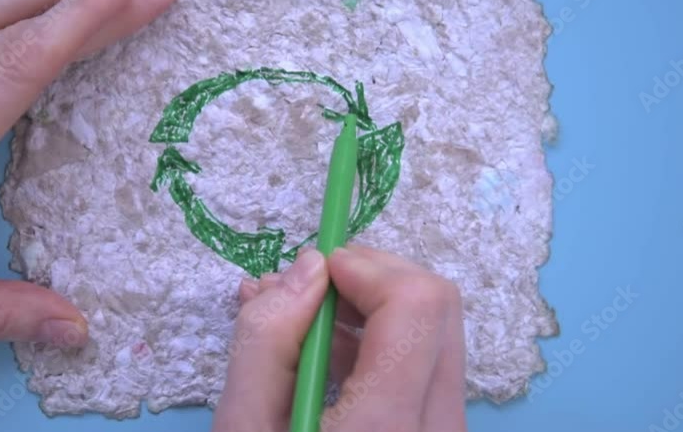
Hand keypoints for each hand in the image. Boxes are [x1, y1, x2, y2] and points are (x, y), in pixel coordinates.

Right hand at [213, 245, 467, 430]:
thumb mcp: (241, 430)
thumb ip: (267, 339)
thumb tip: (308, 268)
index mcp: (390, 428)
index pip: (418, 303)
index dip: (365, 268)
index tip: (311, 275)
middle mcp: (440, 430)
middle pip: (437, 309)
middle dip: (369, 281)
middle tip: (301, 293)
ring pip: (432, 337)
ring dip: (367, 314)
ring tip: (290, 327)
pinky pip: (423, 372)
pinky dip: (375, 349)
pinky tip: (316, 361)